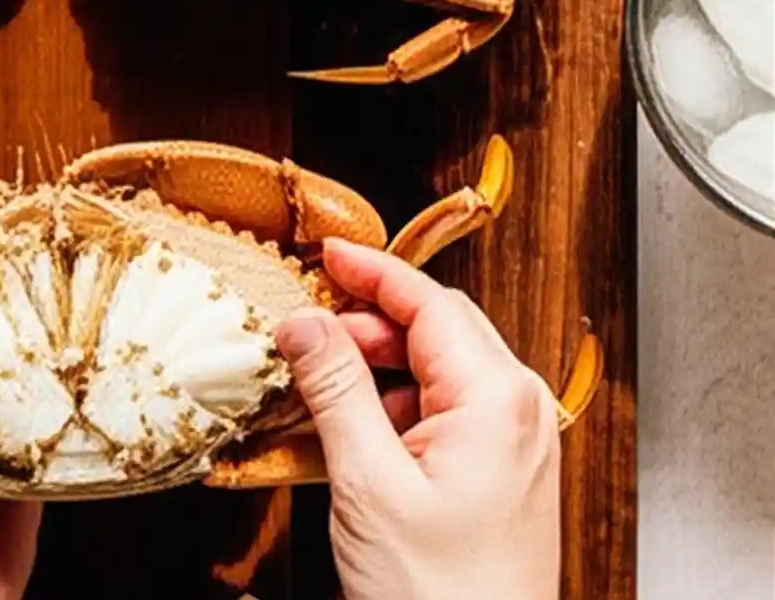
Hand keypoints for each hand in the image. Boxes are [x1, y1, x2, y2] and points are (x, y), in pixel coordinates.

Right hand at [276, 238, 560, 599]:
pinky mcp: (500, 470)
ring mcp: (514, 441)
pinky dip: (396, 404)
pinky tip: (355, 425)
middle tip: (309, 330)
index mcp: (496, 398)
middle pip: (437, 329)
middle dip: (370, 320)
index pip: (429, 303)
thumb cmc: (441, 595)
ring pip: (438, 370)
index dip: (371, 272)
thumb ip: (335, 391)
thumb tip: (304, 325)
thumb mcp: (368, 482)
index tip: (327, 255)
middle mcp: (517, 410)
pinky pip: (445, 410)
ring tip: (322, 383)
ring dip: (379, 365)